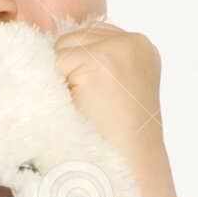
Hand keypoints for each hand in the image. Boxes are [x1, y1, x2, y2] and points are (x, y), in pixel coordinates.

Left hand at [53, 22, 162, 145]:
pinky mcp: (98, 60)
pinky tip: (76, 104)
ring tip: (82, 103)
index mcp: (141, 46)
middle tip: (83, 100)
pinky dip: (57, 84)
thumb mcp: (120, 86)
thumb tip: (57, 44)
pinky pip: (56, 62)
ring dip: (61, 75)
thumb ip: (100, 60)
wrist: (129, 162)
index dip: (76, 61)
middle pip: (74, 36)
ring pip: (62, 47)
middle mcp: (133, 41)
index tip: (85, 90)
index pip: (91, 33)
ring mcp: (117, 48)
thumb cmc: (118, 133)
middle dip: (67, 66)